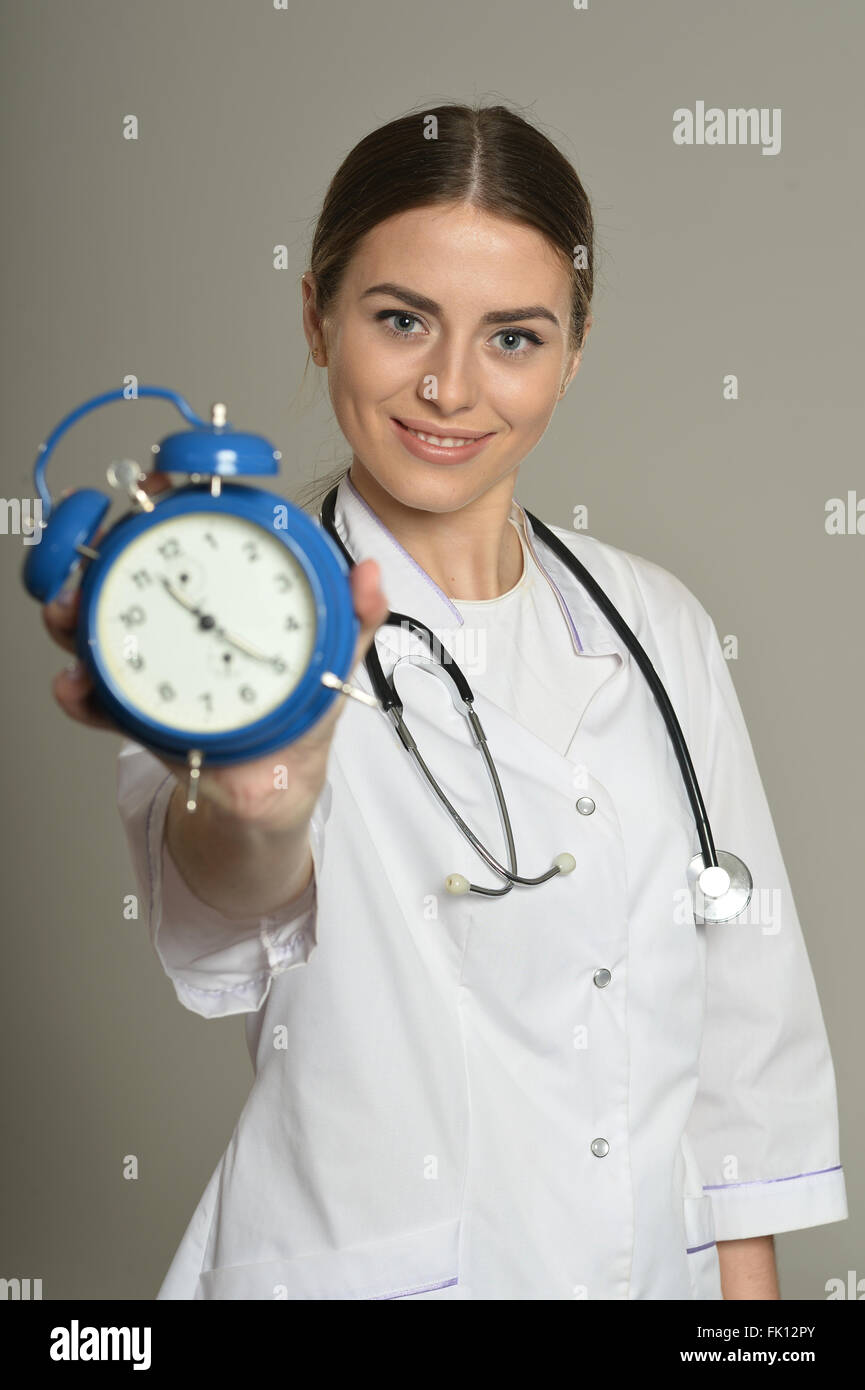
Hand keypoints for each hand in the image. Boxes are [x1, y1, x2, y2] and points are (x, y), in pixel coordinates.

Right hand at [43, 474, 389, 830]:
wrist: (279, 779)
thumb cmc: (301, 709)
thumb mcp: (336, 656)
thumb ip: (357, 615)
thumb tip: (370, 575)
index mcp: (226, 594)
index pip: (188, 532)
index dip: (166, 501)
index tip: (157, 487)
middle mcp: (182, 618)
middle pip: (124, 571)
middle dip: (95, 554)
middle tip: (94, 553)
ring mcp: (154, 657)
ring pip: (98, 625)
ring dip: (74, 614)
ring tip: (72, 613)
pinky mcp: (138, 707)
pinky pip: (98, 696)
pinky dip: (80, 691)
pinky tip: (79, 685)